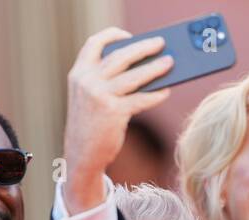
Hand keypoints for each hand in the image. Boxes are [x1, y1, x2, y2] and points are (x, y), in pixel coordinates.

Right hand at [62, 27, 173, 212]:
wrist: (81, 156)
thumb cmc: (90, 124)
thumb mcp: (88, 97)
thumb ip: (105, 79)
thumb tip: (142, 65)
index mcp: (78, 73)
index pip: (94, 43)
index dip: (112, 35)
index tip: (129, 35)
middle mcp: (87, 82)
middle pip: (120, 56)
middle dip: (143, 47)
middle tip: (161, 43)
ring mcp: (99, 97)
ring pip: (134, 76)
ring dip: (155, 68)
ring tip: (170, 63)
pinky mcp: (113, 113)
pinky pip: (140, 99)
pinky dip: (155, 95)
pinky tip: (165, 91)